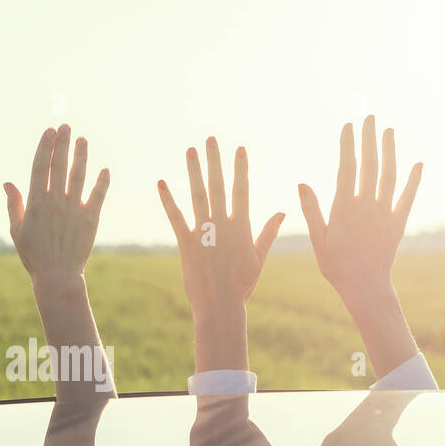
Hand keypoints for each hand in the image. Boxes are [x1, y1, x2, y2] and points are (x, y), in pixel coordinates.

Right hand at [4, 125, 109, 289]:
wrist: (58, 276)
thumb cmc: (34, 255)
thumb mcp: (18, 230)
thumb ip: (14, 204)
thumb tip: (8, 182)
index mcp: (35, 203)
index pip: (40, 166)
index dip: (45, 146)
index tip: (49, 131)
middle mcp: (55, 202)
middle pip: (59, 165)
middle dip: (63, 143)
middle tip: (66, 126)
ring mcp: (74, 209)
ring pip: (78, 175)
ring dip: (81, 155)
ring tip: (83, 139)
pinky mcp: (91, 219)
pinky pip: (98, 195)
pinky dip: (102, 181)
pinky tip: (104, 169)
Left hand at [158, 137, 283, 320]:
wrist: (221, 306)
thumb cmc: (242, 285)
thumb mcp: (259, 258)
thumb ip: (268, 232)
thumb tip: (282, 211)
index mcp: (241, 227)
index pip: (241, 190)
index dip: (240, 168)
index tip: (240, 148)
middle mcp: (222, 225)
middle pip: (218, 186)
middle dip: (215, 161)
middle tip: (210, 139)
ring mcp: (204, 234)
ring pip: (198, 196)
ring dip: (194, 172)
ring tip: (190, 151)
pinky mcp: (186, 244)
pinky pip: (176, 218)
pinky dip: (168, 200)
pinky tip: (162, 183)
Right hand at [298, 115, 420, 305]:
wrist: (365, 286)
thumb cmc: (336, 265)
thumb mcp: (317, 239)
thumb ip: (311, 209)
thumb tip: (302, 183)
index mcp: (344, 207)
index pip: (347, 168)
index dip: (347, 145)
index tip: (346, 126)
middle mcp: (367, 205)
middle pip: (370, 165)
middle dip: (368, 139)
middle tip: (368, 117)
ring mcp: (385, 212)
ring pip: (389, 175)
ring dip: (390, 151)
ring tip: (389, 131)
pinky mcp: (398, 223)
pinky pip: (408, 197)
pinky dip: (414, 180)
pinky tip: (418, 163)